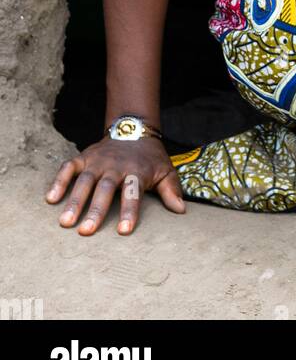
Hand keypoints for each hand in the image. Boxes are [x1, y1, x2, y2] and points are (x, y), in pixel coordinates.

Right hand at [45, 137, 185, 235]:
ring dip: (75, 201)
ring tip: (65, 223)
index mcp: (137, 172)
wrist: (134, 127)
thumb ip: (171, 190)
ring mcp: (98, 161)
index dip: (129, 211)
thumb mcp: (165, 170)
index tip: (123, 231)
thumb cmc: (150, 157)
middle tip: (86, 232)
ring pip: (85, 181)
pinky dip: (59, 181)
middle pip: (105, 189)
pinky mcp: (84, 157)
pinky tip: (50, 199)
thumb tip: (181, 211)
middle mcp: (116, 167)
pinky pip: (69, 168)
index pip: (133, 193)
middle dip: (96, 210)